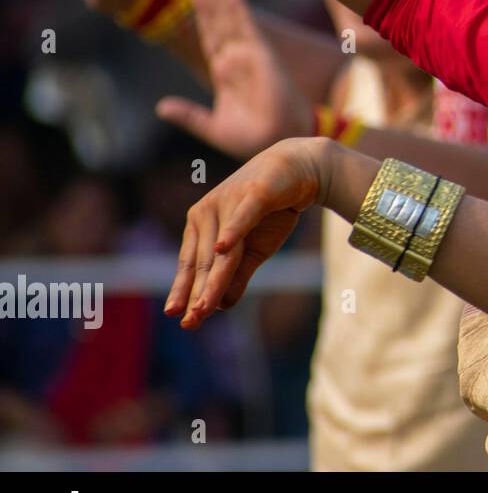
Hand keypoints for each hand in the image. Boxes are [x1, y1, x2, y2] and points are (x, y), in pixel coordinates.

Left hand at [156, 0, 313, 157]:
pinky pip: (248, 28)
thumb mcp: (213, 128)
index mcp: (223, 72)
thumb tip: (161, 107)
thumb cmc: (253, 138)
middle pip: (218, 21)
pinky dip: (239, 9)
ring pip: (230, 19)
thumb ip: (189, 116)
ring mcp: (248, 55)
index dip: (201, 14)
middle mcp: (235, 59)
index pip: (209, 36)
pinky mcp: (262, 56)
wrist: (280, 142)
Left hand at [166, 136, 330, 327]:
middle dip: (197, 294)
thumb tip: (223, 305)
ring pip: (220, 250)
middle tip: (191, 322)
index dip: (186, 291)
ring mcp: (228, 202)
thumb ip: (238, 274)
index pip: (191, 264)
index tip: (182, 320)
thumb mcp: (255, 248)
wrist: (300, 169)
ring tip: (204, 306)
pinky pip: (241, 217)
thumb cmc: (272, 208)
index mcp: (201, 224)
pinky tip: (222, 249)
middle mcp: (207, 212)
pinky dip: (232, 232)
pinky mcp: (253, 194)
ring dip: (212, 278)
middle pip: (202, 261)